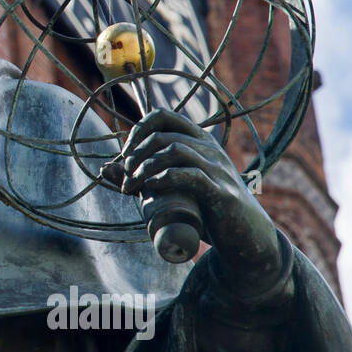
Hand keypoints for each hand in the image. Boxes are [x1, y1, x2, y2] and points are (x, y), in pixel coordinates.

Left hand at [106, 109, 280, 290]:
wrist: (246, 235)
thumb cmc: (206, 208)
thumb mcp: (172, 188)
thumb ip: (141, 177)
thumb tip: (104, 169)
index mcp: (198, 141)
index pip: (162, 115)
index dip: (137, 130)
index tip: (124, 155)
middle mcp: (208, 149)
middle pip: (161, 134)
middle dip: (135, 154)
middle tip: (126, 177)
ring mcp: (217, 169)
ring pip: (174, 150)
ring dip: (145, 167)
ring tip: (134, 186)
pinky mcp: (221, 192)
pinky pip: (191, 175)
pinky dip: (166, 178)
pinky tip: (152, 187)